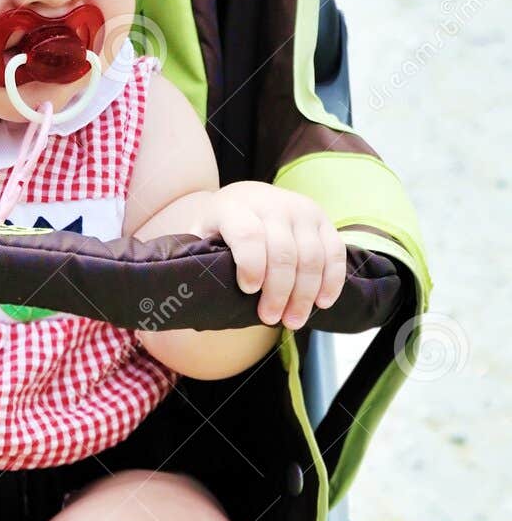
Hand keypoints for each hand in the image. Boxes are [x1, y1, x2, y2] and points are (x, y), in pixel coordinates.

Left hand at [190, 182, 346, 329]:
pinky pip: (334, 252)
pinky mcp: (322, 220)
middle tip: (271, 319)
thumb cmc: (221, 228)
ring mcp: (300, 210)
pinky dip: (331, 280)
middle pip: (282, 251)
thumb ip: (198, 258)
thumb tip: (186, 294)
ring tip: (294, 320)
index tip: (248, 290)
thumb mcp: (202, 236)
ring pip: (311, 256)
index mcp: (235, 207)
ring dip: (304, 293)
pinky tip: (322, 302)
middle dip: (279, 291)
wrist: (247, 199)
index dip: (251, 264)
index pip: (248, 233)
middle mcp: (271, 204)